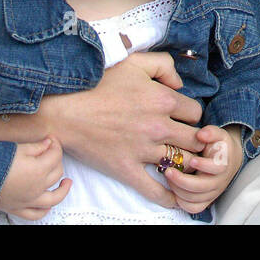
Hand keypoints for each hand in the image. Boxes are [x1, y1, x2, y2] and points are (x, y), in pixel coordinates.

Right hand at [0, 136, 71, 219]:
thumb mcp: (18, 148)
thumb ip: (37, 147)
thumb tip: (49, 143)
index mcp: (39, 170)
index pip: (55, 155)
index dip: (55, 145)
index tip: (50, 140)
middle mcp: (37, 188)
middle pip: (57, 173)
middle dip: (56, 161)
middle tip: (50, 153)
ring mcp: (29, 201)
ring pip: (54, 198)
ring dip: (62, 190)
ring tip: (67, 182)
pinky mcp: (18, 209)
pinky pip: (36, 214)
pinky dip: (45, 210)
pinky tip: (48, 204)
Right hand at [36, 51, 204, 206]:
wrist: (64, 109)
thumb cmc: (97, 83)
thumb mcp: (134, 61)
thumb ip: (164, 65)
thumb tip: (179, 83)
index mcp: (163, 99)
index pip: (195, 113)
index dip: (190, 115)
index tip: (182, 118)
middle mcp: (158, 126)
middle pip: (194, 140)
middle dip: (194, 140)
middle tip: (187, 141)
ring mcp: (144, 150)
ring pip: (181, 163)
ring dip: (185, 164)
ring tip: (183, 164)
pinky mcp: (127, 169)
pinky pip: (154, 189)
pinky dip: (167, 196)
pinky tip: (174, 197)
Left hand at [162, 124, 244, 214]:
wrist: (226, 159)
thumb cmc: (218, 146)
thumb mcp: (217, 134)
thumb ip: (210, 132)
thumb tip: (201, 134)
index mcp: (223, 164)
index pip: (216, 168)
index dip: (204, 165)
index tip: (192, 159)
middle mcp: (219, 181)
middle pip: (202, 187)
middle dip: (182, 181)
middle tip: (168, 171)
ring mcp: (212, 193)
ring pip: (195, 199)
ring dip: (179, 191)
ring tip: (169, 178)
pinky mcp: (206, 200)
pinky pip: (193, 208)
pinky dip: (182, 202)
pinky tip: (173, 191)